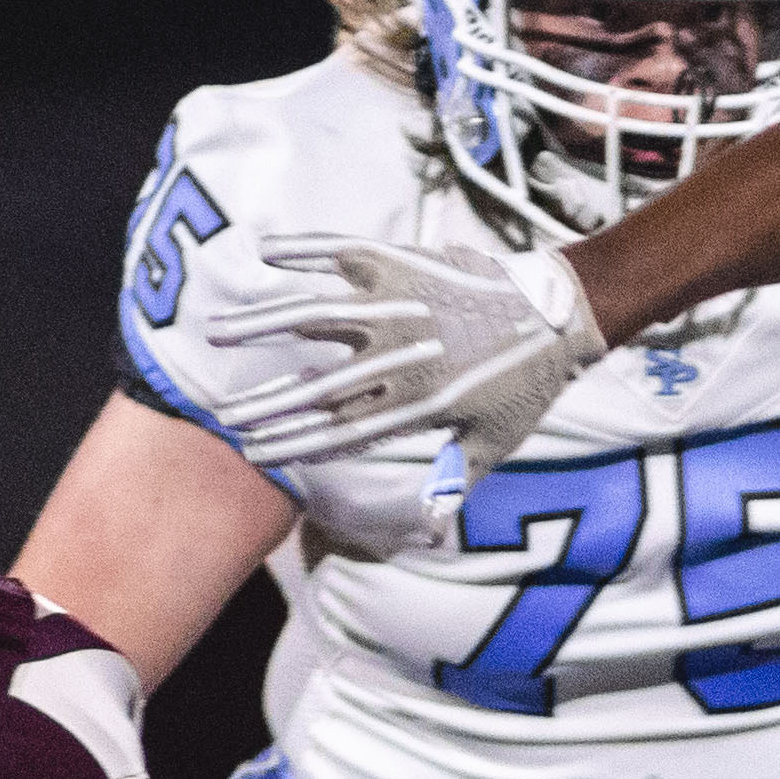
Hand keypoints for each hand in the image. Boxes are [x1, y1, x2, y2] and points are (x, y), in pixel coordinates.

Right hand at [193, 236, 605, 470]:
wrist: (564, 313)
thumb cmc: (528, 385)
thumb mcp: (495, 443)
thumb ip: (455, 480)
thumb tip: (433, 529)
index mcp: (419, 403)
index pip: (340, 431)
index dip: (292, 443)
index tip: (252, 451)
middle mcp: (403, 356)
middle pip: (318, 384)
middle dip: (264, 401)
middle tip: (220, 413)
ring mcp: (403, 305)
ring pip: (316, 316)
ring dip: (261, 323)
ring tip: (215, 330)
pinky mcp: (408, 261)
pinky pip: (345, 252)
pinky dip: (304, 248)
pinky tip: (264, 252)